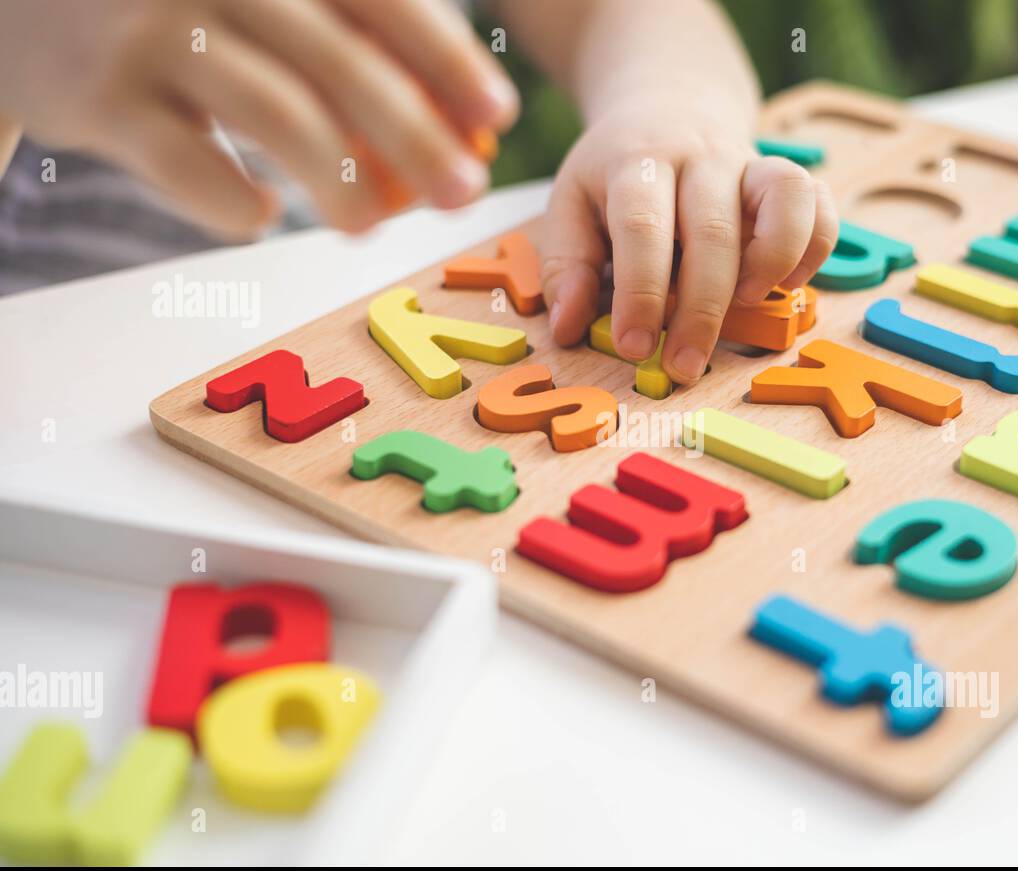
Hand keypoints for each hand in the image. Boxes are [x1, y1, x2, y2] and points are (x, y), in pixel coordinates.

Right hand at [0, 0, 517, 236]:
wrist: (19, 5)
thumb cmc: (176, 5)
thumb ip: (342, 29)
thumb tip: (459, 117)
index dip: (447, 59)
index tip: (498, 119)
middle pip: (341, 63)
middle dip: (418, 137)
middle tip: (466, 195)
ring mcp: (150, 30)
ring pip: (275, 116)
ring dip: (342, 185)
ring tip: (371, 228)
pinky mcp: (100, 96)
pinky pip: (189, 165)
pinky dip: (238, 202)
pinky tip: (263, 214)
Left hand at [541, 104, 837, 384]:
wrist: (668, 104)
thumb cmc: (616, 173)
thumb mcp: (572, 206)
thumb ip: (568, 267)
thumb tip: (568, 328)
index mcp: (637, 162)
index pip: (642, 226)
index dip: (640, 292)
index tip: (633, 347)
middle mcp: (699, 156)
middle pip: (713, 228)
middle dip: (701, 309)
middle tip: (684, 365)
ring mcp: (751, 161)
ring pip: (784, 196)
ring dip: (771, 261)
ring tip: (745, 307)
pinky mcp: (788, 175)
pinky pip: (820, 204)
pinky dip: (814, 249)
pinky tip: (784, 286)